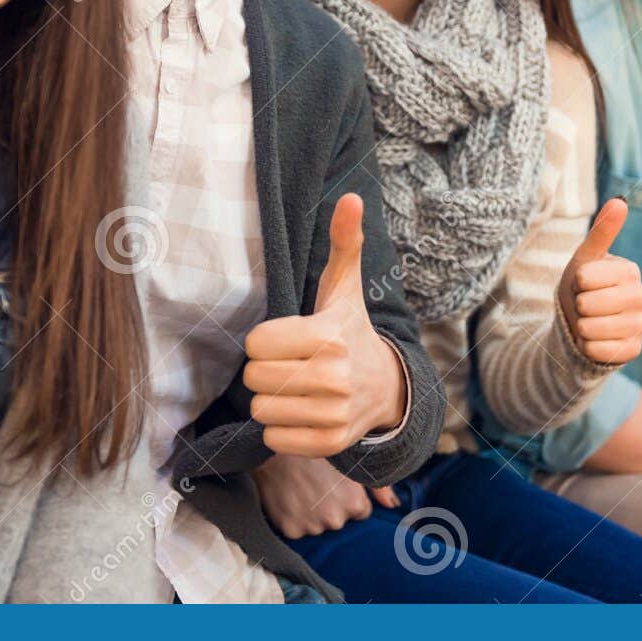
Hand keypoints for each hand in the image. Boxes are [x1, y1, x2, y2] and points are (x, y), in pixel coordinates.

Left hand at [243, 193, 406, 455]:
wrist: (387, 387)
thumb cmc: (349, 330)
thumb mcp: (343, 287)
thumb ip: (343, 242)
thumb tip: (350, 197)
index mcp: (328, 336)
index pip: (257, 343)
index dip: (265, 340)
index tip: (286, 338)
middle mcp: (333, 378)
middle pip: (254, 378)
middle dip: (265, 370)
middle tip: (288, 364)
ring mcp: (333, 414)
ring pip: (261, 410)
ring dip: (270, 401)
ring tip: (295, 387)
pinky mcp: (329, 443)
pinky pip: (273, 440)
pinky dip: (279, 429)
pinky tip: (301, 412)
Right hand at [253, 454, 398, 538]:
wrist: (274, 447)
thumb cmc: (314, 449)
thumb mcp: (349, 460)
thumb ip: (377, 485)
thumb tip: (393, 505)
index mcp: (356, 504)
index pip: (359, 512)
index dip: (346, 497)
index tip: (333, 484)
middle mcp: (337, 519)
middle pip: (338, 520)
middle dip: (330, 507)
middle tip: (315, 483)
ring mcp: (313, 527)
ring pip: (317, 526)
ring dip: (310, 514)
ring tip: (300, 488)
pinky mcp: (291, 531)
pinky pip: (296, 530)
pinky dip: (292, 518)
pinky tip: (288, 497)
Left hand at [558, 198, 641, 363]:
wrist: (584, 323)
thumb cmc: (584, 287)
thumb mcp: (586, 258)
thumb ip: (602, 232)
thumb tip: (619, 201)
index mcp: (630, 271)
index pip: (584, 277)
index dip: (575, 281)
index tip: (583, 282)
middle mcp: (641, 297)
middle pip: (587, 304)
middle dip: (577, 305)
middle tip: (586, 303)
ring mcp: (640, 325)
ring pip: (590, 329)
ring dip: (580, 326)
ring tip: (590, 320)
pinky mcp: (633, 349)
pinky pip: (597, 350)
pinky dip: (587, 346)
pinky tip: (595, 339)